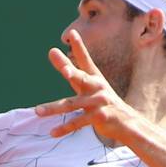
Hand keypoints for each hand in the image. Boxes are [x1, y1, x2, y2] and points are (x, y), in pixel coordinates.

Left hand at [33, 29, 141, 145]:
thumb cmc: (103, 101)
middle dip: (72, 73)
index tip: (72, 33)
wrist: (127, 122)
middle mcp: (97, 87)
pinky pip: (77, 123)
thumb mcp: (89, 84)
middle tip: (64, 70)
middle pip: (80, 78)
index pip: (85, 59)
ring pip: (71, 105)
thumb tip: (54, 53)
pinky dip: (64, 128)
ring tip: (37, 111)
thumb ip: (71, 71)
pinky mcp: (98, 118)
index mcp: (95, 77)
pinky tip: (52, 133)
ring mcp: (98, 103)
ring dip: (53, 109)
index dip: (79, 46)